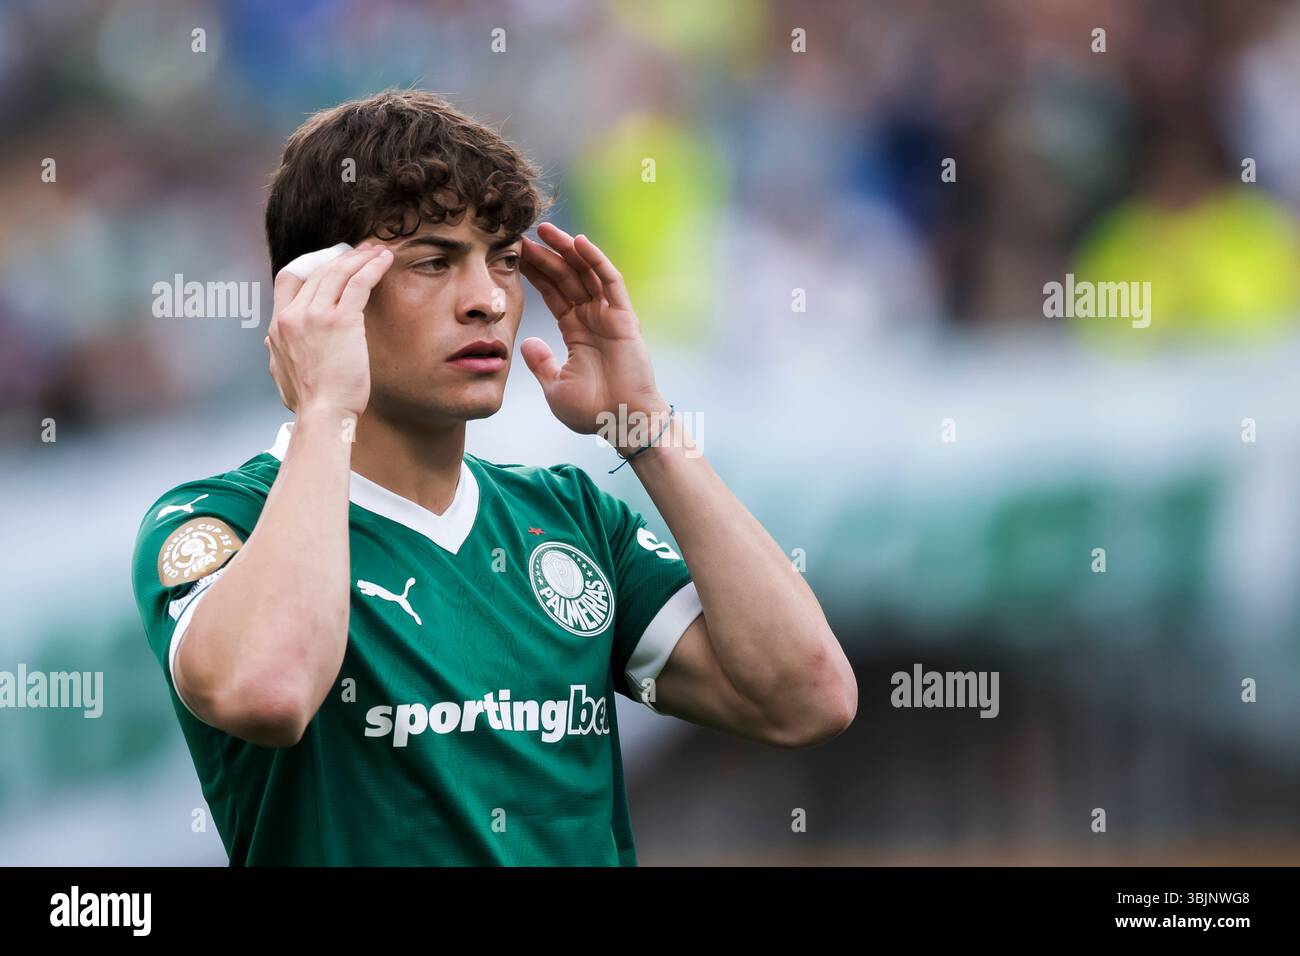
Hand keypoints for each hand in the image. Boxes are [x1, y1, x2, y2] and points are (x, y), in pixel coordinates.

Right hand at [267, 243, 392, 419]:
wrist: (323, 414)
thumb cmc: (309, 402)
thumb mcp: (279, 373)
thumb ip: (276, 351)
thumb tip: (270, 343)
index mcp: (278, 326)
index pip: (288, 279)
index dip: (310, 266)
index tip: (329, 263)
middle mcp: (294, 315)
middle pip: (318, 272)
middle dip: (341, 258)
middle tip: (361, 251)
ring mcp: (316, 315)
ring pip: (338, 272)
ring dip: (359, 258)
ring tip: (376, 251)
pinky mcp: (342, 320)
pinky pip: (359, 283)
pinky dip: (372, 267)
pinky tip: (384, 261)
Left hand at [519, 223, 668, 449]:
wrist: (622, 422)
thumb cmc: (593, 411)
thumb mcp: (555, 386)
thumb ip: (541, 362)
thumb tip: (526, 342)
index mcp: (576, 331)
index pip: (553, 293)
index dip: (535, 273)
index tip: (513, 256)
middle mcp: (593, 317)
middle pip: (566, 277)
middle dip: (545, 256)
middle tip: (522, 236)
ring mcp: (609, 315)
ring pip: (586, 273)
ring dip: (567, 250)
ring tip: (545, 230)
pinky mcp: (624, 317)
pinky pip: (610, 282)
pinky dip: (596, 260)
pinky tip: (578, 242)